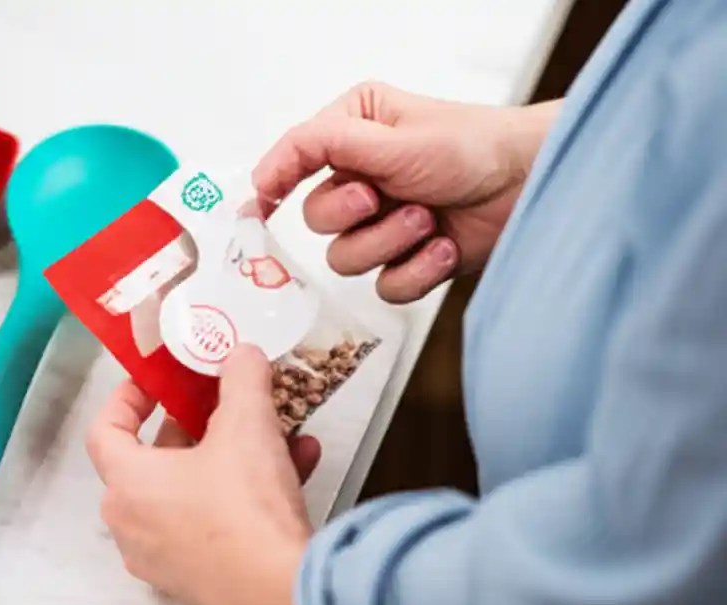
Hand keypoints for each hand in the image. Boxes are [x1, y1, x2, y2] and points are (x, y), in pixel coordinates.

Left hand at [86, 345, 321, 604]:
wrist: (282, 594)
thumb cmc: (246, 508)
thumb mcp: (248, 426)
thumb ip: (241, 379)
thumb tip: (242, 353)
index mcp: (127, 483)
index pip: (104, 430)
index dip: (126, 398)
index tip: (154, 381)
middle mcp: (133, 524)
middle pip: (152, 461)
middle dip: (192, 426)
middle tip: (220, 402)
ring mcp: (162, 557)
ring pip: (191, 492)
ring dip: (233, 457)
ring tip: (279, 432)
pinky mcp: (197, 580)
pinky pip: (214, 523)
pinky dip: (246, 495)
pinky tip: (300, 467)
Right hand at [253, 82, 559, 302]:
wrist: (530, 186)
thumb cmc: (473, 146)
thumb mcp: (389, 137)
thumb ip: (320, 147)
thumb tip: (264, 170)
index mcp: (351, 132)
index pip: (293, 158)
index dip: (272, 184)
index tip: (260, 208)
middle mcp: (360, 176)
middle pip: (314, 220)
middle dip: (355, 216)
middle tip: (384, 196)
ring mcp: (382, 222)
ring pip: (345, 259)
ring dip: (390, 242)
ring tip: (429, 221)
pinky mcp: (405, 259)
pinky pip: (383, 286)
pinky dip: (415, 270)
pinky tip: (443, 247)